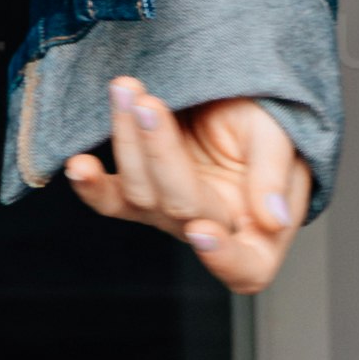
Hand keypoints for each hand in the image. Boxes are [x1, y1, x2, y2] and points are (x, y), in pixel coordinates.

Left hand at [62, 80, 306, 294]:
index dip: (224, 258)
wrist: (232, 90)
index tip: (202, 230)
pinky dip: (91, 184)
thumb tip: (273, 221)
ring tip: (127, 90)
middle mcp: (211, 228)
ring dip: (129, 140)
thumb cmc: (266, 116)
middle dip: (161, 153)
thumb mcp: (281, 136)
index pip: (246, 269)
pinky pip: (110, 198)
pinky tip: (78, 166)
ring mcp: (169, 212)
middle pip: (180, 210)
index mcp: (259, 231)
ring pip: (140, 193)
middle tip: (150, 104)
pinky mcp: (139, 191)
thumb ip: (274, 177)